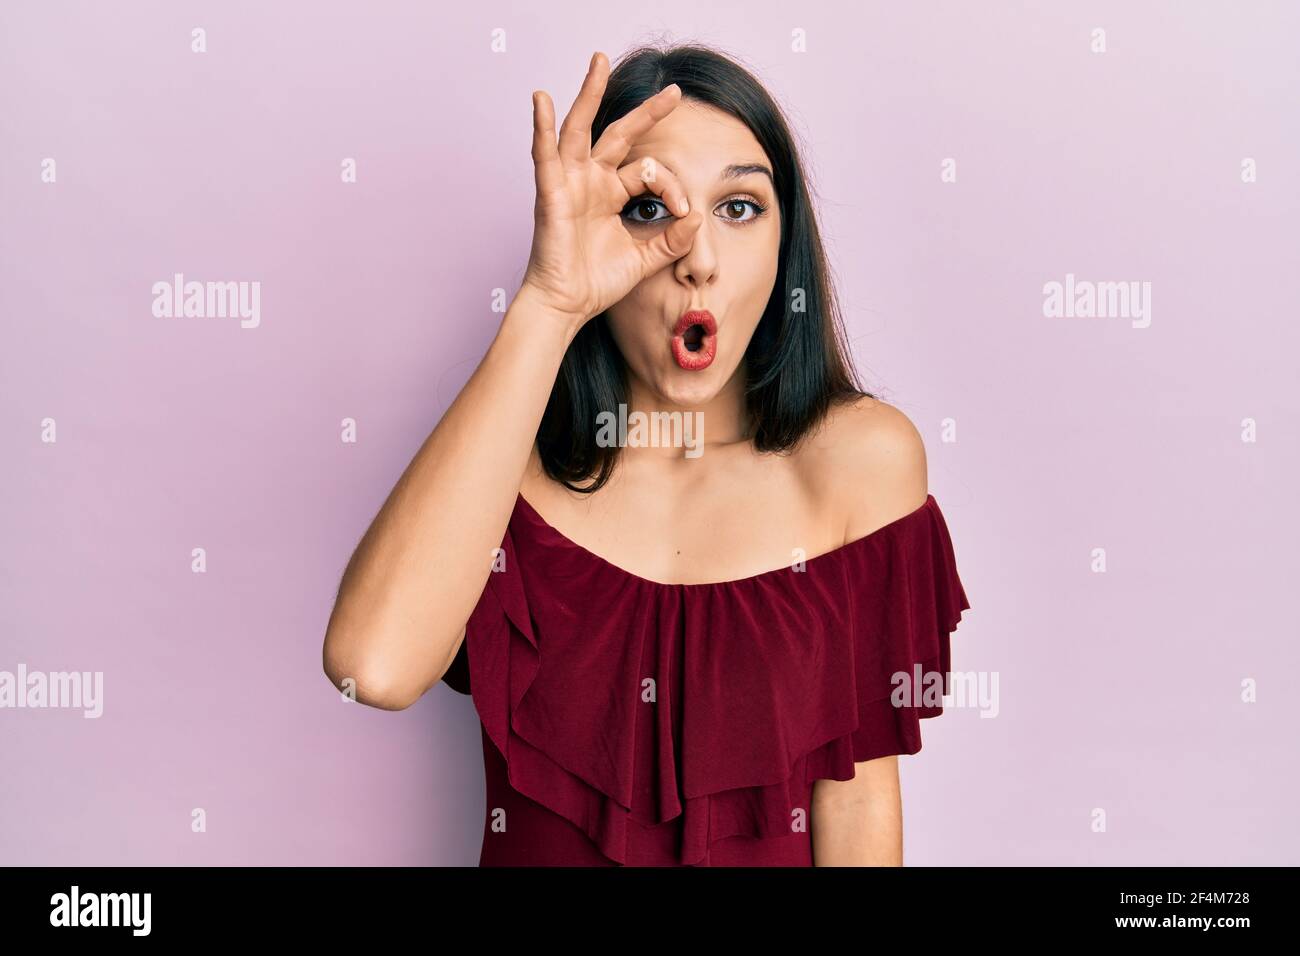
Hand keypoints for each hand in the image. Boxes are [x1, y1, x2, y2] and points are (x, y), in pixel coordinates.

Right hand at [518, 51, 701, 331]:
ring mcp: (570, 183)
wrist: (568, 305)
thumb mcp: (646, 259)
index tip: (684, 211)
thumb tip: (698, 215)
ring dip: (590, 93)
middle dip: (646, 112)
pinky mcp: (551, 194)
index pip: (651, 172)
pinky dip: (541, 126)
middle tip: (674, 91)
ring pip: (580, 128)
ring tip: (599, 61)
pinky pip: (545, 154)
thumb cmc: (598, 283)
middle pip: (619, 134)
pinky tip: (540, 100)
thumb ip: (673, 239)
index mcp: (613, 193)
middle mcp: (592, 181)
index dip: (672, 187)